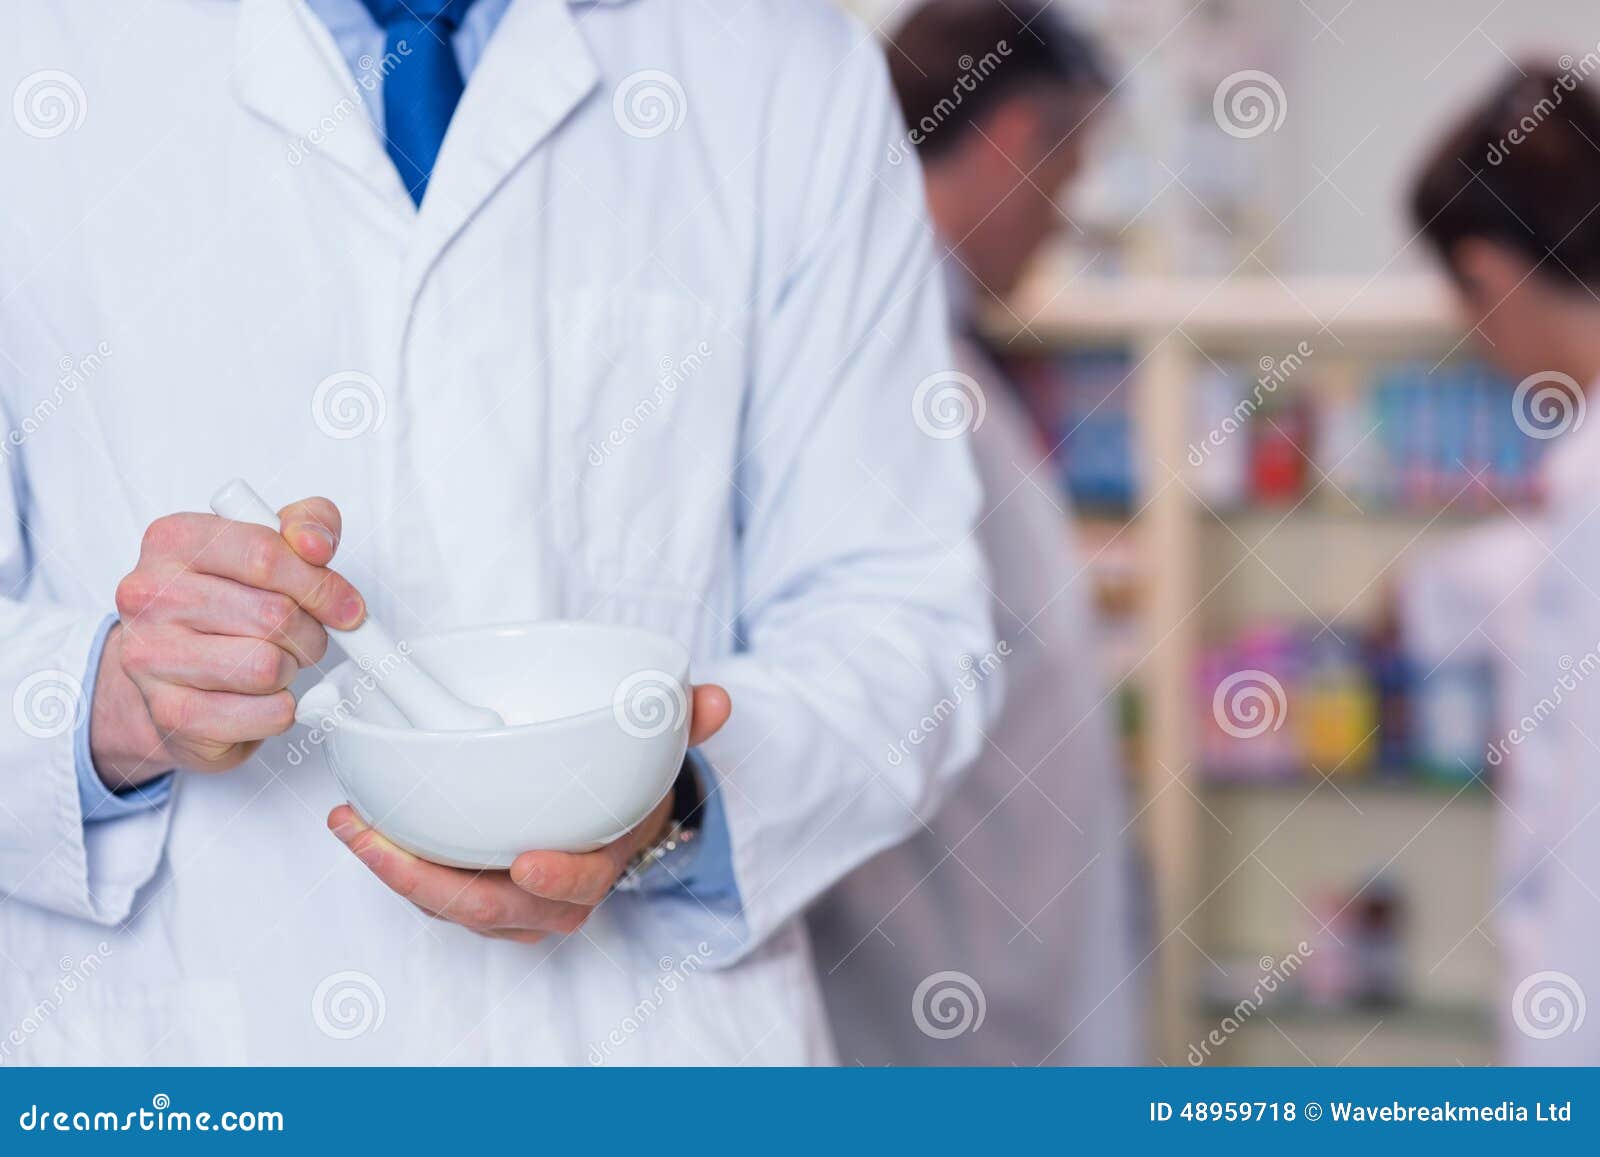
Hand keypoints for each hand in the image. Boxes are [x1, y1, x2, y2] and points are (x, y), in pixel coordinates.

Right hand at [93, 499, 365, 787]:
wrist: (170, 675)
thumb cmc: (225, 603)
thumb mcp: (266, 545)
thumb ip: (305, 525)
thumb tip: (316, 543)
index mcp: (172, 541)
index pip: (265, 555)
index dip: (320, 584)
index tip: (346, 605)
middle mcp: (149, 596)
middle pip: (273, 615)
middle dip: (309, 631)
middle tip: (304, 636)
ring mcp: (151, 657)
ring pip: (268, 666)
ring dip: (291, 669)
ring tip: (274, 662)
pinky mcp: (172, 714)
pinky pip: (267, 713)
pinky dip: (280, 709)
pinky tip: (258, 696)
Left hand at [329, 684, 731, 943]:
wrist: (609, 819)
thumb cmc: (625, 787)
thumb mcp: (661, 750)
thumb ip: (687, 722)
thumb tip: (712, 699)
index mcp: (600, 863)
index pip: (579, 886)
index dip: (556, 880)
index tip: (526, 862)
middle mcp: (550, 898)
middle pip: (489, 910)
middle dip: (427, 881)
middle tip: (380, 839)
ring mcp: (507, 904)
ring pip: (448, 907)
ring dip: (396, 872)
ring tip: (353, 825)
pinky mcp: (473, 892)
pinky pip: (430, 892)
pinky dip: (394, 864)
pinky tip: (363, 826)